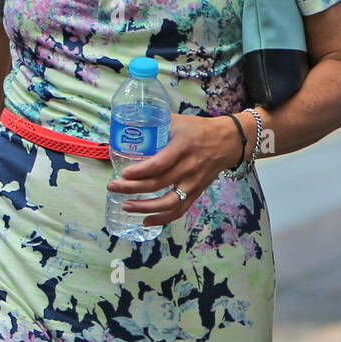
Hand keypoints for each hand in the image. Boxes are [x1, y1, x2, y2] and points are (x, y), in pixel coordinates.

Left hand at [106, 112, 249, 226]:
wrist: (228, 141)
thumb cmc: (199, 129)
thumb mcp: (178, 121)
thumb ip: (156, 124)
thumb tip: (129, 127)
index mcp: (182, 147)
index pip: (159, 164)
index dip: (139, 171)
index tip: (122, 173)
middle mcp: (188, 167)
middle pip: (157, 184)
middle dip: (131, 188)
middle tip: (112, 187)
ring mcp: (193, 183)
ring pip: (167, 202)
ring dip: (144, 207)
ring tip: (125, 205)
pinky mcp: (196, 192)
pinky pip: (179, 210)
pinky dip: (162, 219)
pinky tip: (145, 220)